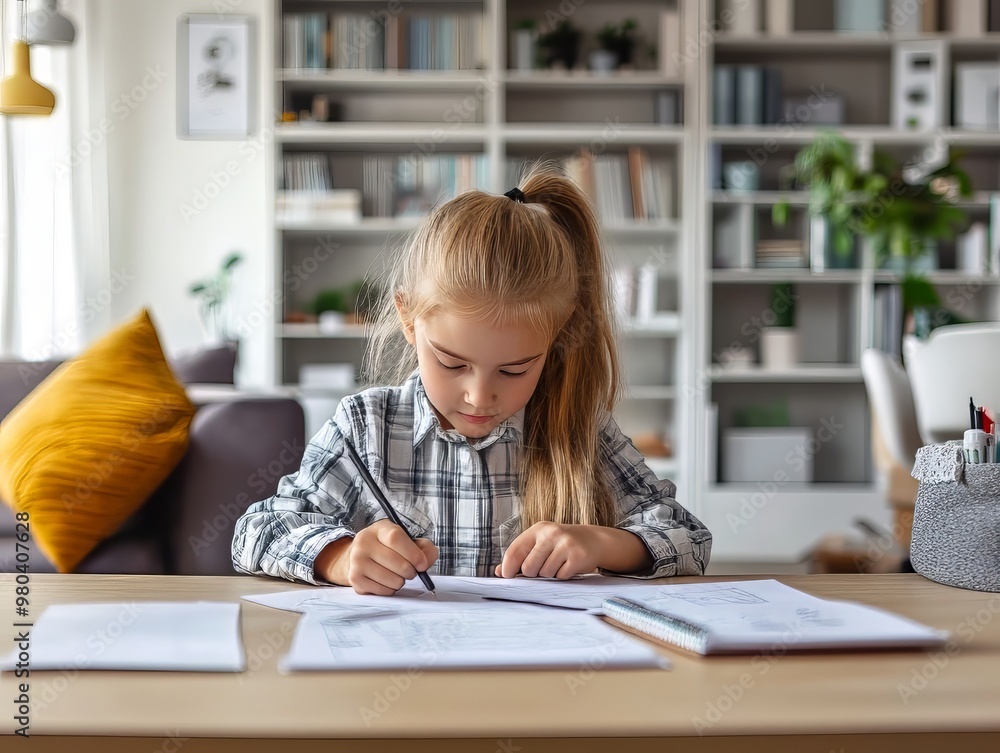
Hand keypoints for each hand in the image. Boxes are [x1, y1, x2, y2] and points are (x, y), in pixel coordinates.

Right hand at [316, 519, 437, 594]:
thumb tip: (425, 562)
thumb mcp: (406, 539)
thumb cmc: (388, 548)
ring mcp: (357, 561)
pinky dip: (390, 589)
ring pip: (393, 580)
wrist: (359, 556)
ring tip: (396, 574)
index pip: (396, 539)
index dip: (413, 554)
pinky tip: (385, 580)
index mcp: (379, 529)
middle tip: (410, 570)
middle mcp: (364, 542)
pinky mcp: (355, 579)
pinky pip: (384, 591)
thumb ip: (423, 548)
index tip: (422, 564)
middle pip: (398, 563)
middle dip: (411, 571)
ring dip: (401, 581)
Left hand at [494, 522, 600, 579]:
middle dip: (533, 574)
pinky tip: (567, 566)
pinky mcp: (577, 557)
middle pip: (529, 568)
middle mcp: (551, 534)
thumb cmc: (560, 544)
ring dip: (549, 575)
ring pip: (545, 574)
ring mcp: (565, 544)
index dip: (508, 567)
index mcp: (538, 529)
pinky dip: (562, 576)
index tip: (507, 576)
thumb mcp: (540, 543)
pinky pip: (560, 577)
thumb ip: (520, 555)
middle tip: (541, 568)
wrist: (592, 540)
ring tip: (557, 564)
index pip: (515, 550)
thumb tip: (499, 572)